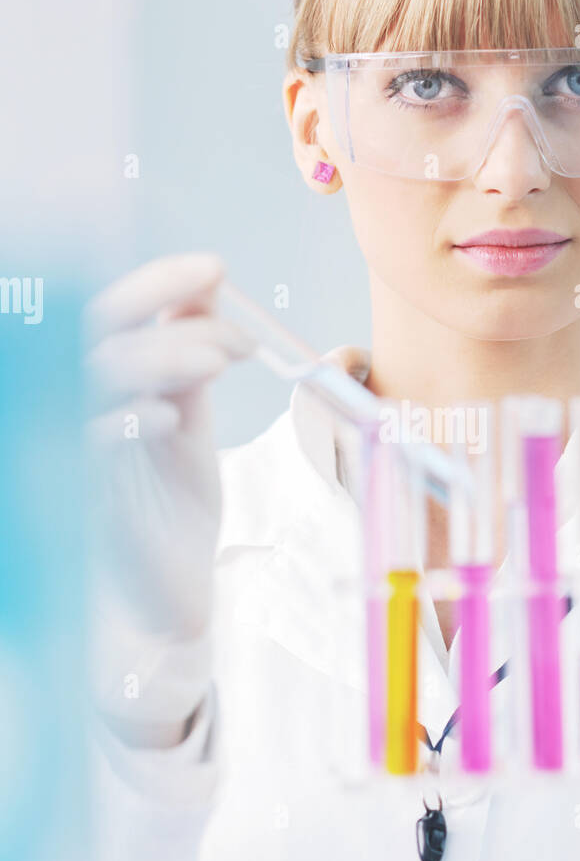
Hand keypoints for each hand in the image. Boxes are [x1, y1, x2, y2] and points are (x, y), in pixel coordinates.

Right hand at [86, 253, 253, 744]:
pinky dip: (124, 420)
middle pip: (96, 329)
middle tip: (228, 311)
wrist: (172, 592)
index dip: (157, 281)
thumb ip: (192, 358)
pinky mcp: (78, 497)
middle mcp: (75, 406)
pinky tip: (167, 417)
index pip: (110, 311)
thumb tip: (206, 288)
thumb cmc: (173, 506)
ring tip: (220, 361)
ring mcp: (69, 449)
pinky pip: (84, 444)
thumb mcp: (190, 421)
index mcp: (103, 384)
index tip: (216, 268)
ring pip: (95, 375)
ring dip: (162, 355)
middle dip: (162, 305)